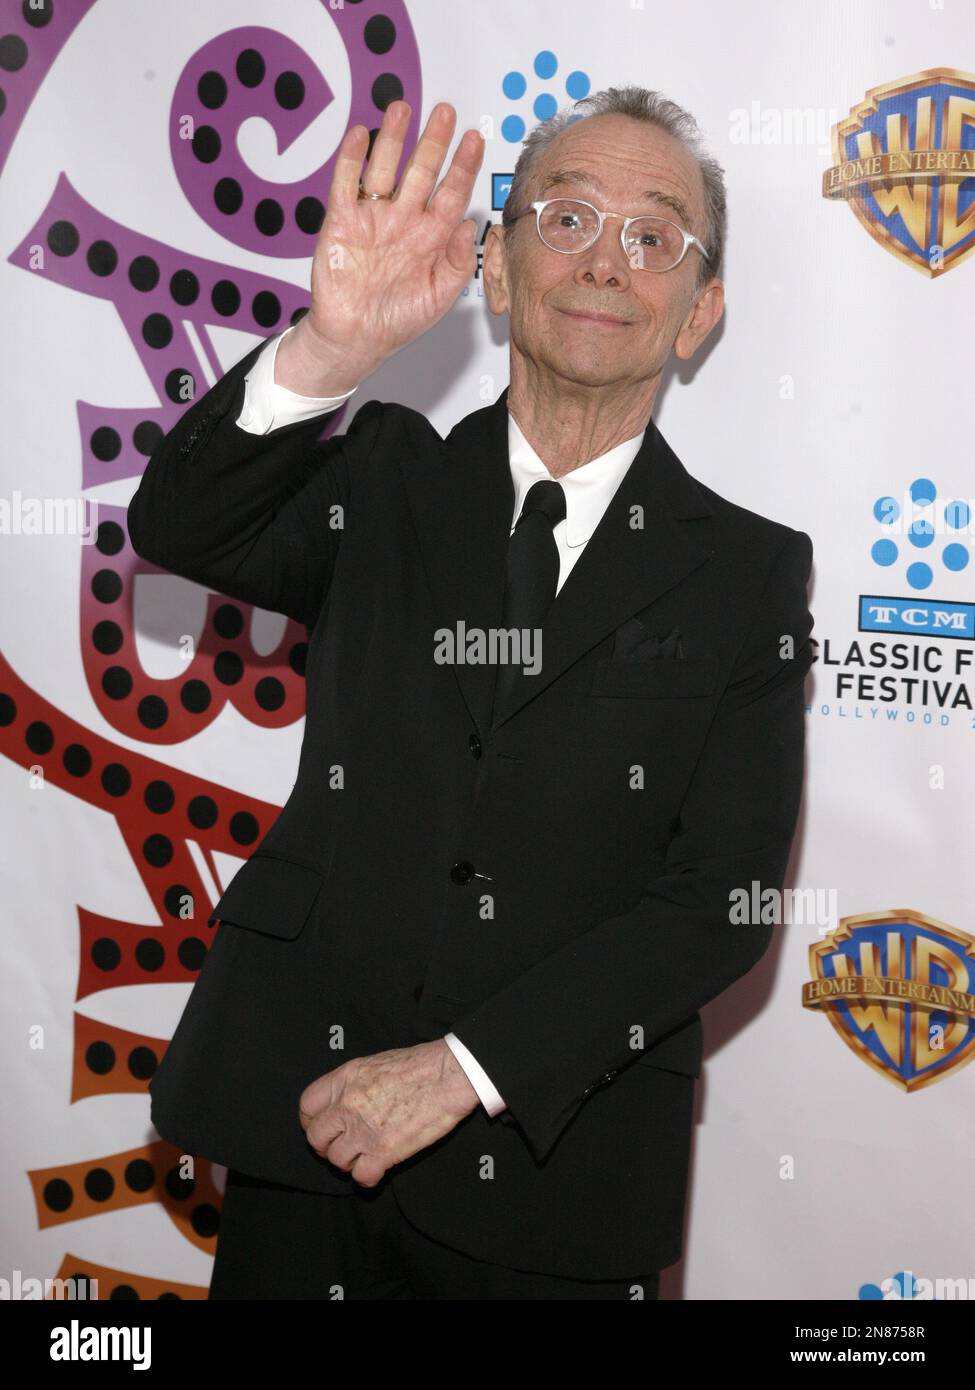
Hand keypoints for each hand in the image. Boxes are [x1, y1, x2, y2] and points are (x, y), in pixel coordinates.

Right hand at [277, 101, 484, 394]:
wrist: (355, 339)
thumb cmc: (398, 321)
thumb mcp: (439, 297)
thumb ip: (458, 262)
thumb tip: (468, 224)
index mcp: (430, 237)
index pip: (451, 193)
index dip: (462, 166)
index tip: (474, 140)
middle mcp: (403, 221)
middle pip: (421, 171)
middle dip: (433, 141)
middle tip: (444, 112)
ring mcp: (372, 218)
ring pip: (384, 169)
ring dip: (393, 139)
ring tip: (402, 108)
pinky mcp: (341, 222)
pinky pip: (346, 184)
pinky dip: (352, 160)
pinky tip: (362, 136)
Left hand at [298, 1039, 480, 1186]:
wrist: (449, 1075)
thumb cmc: (421, 1065)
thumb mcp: (376, 1062)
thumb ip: (354, 1083)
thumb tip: (346, 1098)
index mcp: (345, 1078)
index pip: (307, 1105)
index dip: (311, 1120)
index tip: (322, 1126)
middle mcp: (348, 1105)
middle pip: (316, 1137)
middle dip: (326, 1146)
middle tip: (341, 1146)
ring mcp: (364, 1130)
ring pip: (336, 1160)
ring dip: (348, 1162)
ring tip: (363, 1157)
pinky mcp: (384, 1151)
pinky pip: (361, 1176)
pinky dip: (367, 1177)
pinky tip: (376, 1169)